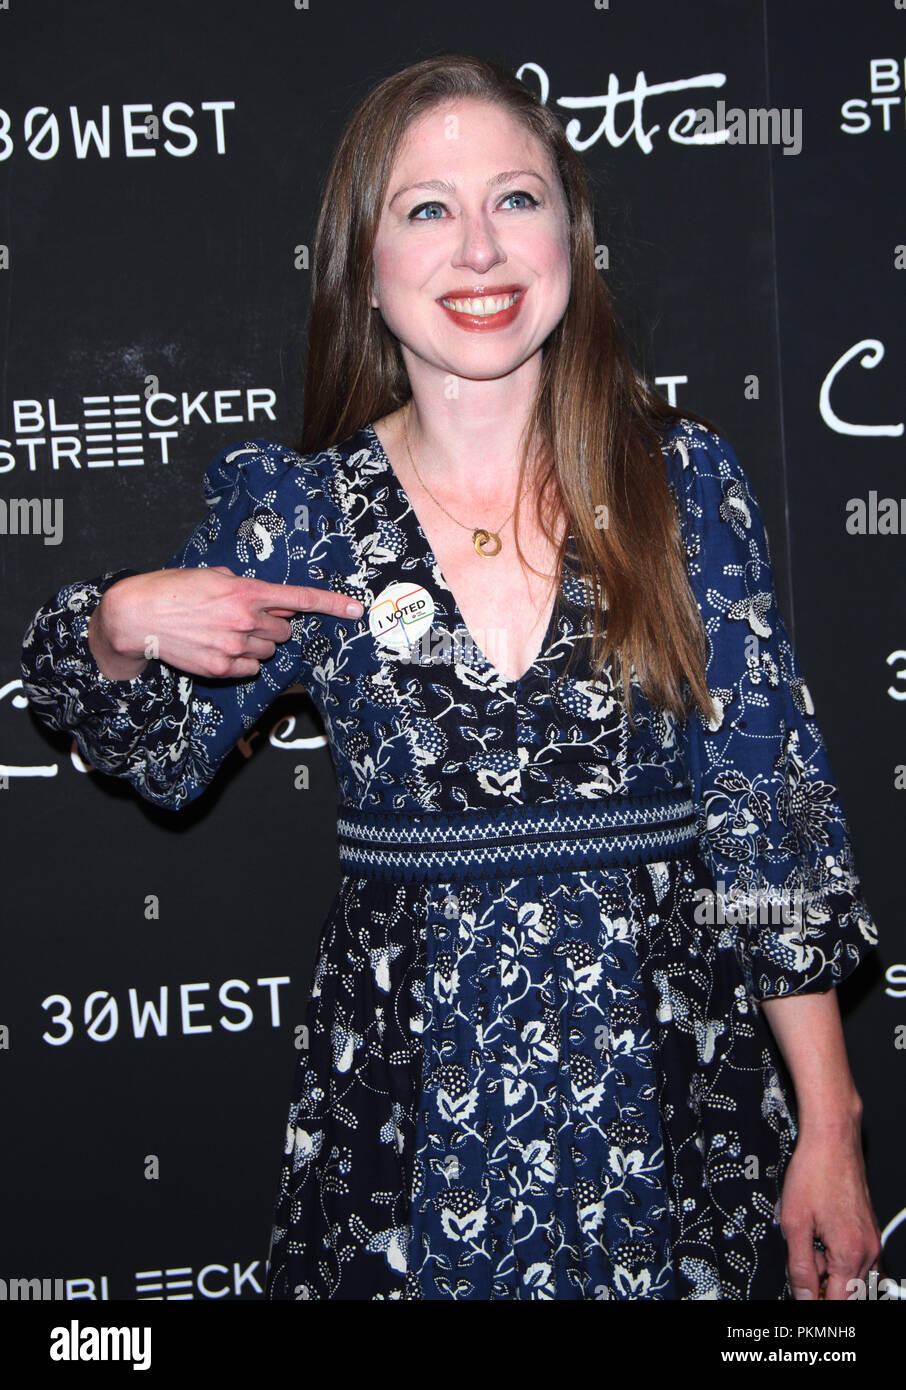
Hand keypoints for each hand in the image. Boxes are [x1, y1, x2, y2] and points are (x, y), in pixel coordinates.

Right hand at [88, 566, 363, 680]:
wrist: (136, 615)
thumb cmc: (171, 589)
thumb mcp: (211, 576)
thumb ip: (243, 586)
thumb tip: (265, 600)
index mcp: (245, 591)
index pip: (298, 598)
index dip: (331, 603)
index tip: (355, 609)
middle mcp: (245, 620)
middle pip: (284, 630)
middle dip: (272, 626)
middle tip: (244, 619)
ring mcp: (234, 647)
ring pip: (269, 651)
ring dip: (256, 644)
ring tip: (225, 633)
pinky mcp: (222, 669)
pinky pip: (251, 668)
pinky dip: (242, 661)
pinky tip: (219, 649)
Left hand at [779, 1116, 881, 1299]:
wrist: (832, 1140)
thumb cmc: (814, 1172)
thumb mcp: (794, 1223)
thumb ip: (799, 1266)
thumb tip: (803, 1296)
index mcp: (850, 1253)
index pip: (838, 1301)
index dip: (816, 1301)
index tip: (803, 1295)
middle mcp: (867, 1250)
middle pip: (847, 1291)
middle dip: (822, 1283)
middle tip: (801, 1258)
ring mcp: (871, 1240)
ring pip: (851, 1274)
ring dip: (829, 1269)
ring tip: (810, 1240)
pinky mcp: (868, 1230)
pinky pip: (855, 1257)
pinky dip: (837, 1254)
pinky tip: (821, 1234)